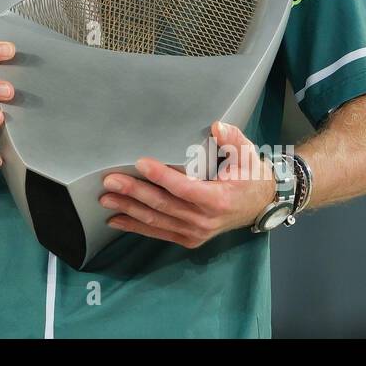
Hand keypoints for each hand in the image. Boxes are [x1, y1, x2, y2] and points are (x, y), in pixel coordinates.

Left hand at [99, 121, 277, 248]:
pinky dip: (136, 227)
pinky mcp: (188, 238)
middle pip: (164, 205)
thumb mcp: (248, 154)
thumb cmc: (250, 175)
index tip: (140, 163)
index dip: (161, 176)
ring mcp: (195, 232)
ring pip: (157, 221)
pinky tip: (116, 220)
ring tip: (106, 198)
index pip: (185, 188)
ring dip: (129, 209)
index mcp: (218, 199)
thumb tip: (217, 126)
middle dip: (134, 192)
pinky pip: (158, 233)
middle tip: (110, 180)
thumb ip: (233, 139)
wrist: (259, 205)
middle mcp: (204, 220)